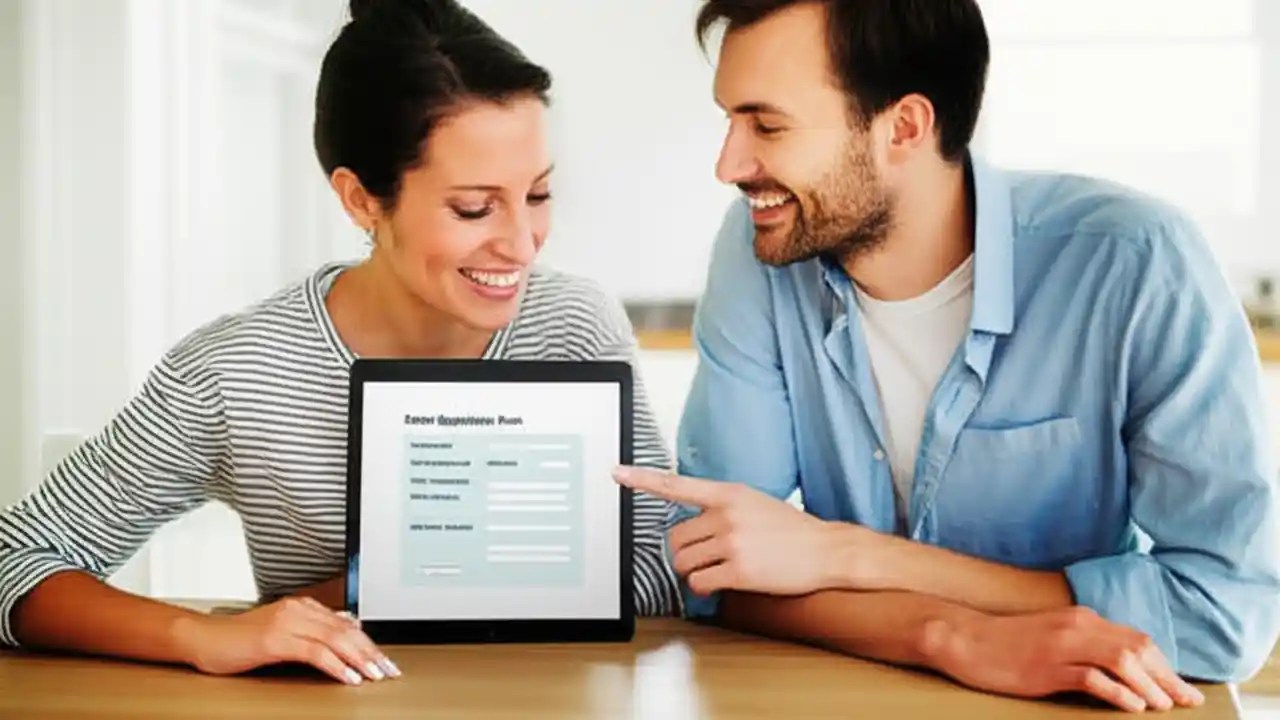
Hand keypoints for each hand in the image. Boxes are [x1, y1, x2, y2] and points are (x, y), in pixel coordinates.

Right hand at [173, 597, 400, 685]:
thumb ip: (313, 629)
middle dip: (371, 652)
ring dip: (360, 659)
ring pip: (336, 639)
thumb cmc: (239, 640)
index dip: (369, 644)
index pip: (347, 625)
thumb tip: (347, 628)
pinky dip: (336, 665)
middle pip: (347, 631)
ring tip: (375, 675)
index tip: (385, 661)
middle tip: (389, 671)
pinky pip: (315, 652)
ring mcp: (287, 623)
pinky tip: (348, 677)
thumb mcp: (282, 631)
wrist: (203, 638)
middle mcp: (299, 610)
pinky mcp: (275, 639)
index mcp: (303, 607)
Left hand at [613, 466, 839, 595]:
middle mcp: (726, 515)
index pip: (677, 485)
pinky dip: (703, 589)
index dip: (642, 479)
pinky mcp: (739, 570)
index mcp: (728, 493)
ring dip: (693, 572)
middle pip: (675, 539)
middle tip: (703, 557)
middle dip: (683, 553)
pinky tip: (718, 585)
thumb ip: (722, 506)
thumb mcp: (754, 502)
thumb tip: (691, 524)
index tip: (616, 473)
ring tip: (716, 570)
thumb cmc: (790, 529)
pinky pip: (700, 583)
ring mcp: (732, 543)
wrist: (825, 550)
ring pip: (684, 563)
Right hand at [929, 606, 1203, 712]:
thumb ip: (1085, 646)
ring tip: (1162, 707)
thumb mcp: (1053, 637)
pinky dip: (1118, 692)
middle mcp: (1077, 626)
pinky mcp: (1046, 667)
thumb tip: (1121, 670)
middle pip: (1137, 647)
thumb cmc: (1008, 643)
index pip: (1136, 638)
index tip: (1181, 688)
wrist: (966, 639)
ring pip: (1120, 659)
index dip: (1164, 665)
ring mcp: (1062, 646)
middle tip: (1185, 702)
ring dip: (1148, 684)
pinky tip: (1131, 706)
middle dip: (1167, 676)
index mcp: (1081, 618)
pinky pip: (1091, 676)